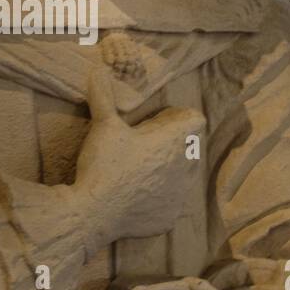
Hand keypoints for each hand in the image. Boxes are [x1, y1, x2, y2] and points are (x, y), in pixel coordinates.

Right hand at [74, 67, 205, 250]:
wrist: (93, 213)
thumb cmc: (104, 165)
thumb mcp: (103, 126)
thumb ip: (103, 97)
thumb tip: (97, 70)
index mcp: (174, 142)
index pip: (196, 120)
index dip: (180, 117)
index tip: (159, 122)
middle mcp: (185, 169)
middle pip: (191, 148)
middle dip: (174, 145)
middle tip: (145, 145)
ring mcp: (178, 197)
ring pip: (184, 178)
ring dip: (168, 173)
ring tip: (139, 172)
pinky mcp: (168, 219)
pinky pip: (169, 205)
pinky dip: (156, 201)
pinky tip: (136, 198)